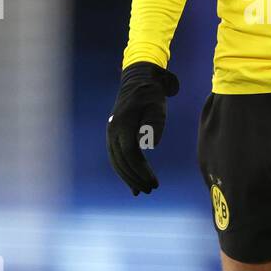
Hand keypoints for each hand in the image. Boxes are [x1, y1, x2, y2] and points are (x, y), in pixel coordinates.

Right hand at [106, 61, 179, 194]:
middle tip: (151, 190)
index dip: (141, 171)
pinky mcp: (114, 134)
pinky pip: (117, 157)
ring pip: (117, 162)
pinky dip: (124, 171)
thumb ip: (154, 125)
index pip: (131, 154)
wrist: (139, 80)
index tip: (154, 183)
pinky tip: (132, 184)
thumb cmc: (151, 95)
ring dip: (128, 178)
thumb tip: (147, 146)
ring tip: (142, 190)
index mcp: (124, 124)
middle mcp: (113, 130)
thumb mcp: (158, 107)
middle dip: (135, 179)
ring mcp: (111, 133)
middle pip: (121, 162)